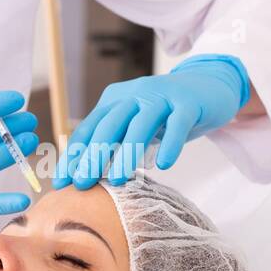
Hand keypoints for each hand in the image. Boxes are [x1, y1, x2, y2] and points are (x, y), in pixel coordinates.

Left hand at [52, 54, 249, 188]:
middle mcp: (135, 94)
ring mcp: (162, 96)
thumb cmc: (167, 114)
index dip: (74, 155)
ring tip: (118, 180)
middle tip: (82, 184)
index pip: (89, 128)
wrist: (209, 86)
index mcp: (115, 99)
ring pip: (140, 125)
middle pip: (109, 126)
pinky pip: (178, 124)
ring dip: (127, 153)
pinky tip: (163, 164)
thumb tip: (87, 174)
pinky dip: (170, 144)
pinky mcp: (188, 103)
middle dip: (93, 156)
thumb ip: (115, 141)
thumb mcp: (135, 124)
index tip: (61, 182)